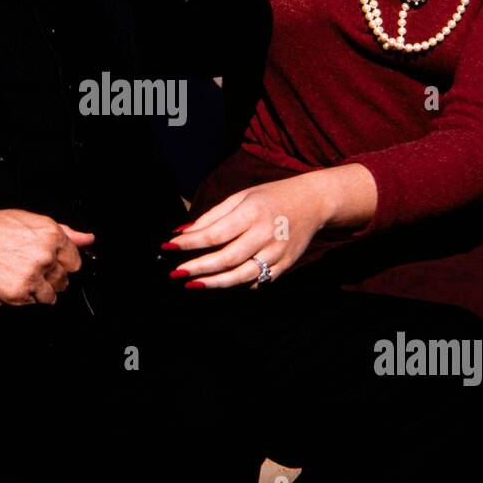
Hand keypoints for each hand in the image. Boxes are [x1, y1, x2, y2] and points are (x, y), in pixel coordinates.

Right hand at [0, 207, 94, 305]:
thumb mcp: (30, 220)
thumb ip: (64, 232)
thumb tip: (88, 239)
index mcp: (51, 235)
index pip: (75, 261)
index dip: (63, 263)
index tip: (53, 263)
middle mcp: (45, 256)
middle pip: (64, 279)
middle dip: (51, 276)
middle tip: (29, 267)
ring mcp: (32, 277)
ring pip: (51, 294)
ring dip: (39, 290)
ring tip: (19, 275)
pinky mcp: (18, 294)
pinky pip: (31, 303)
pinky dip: (23, 297)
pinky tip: (9, 281)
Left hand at [161, 175, 332, 289]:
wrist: (313, 202)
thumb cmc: (271, 197)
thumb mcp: (241, 197)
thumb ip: (212, 216)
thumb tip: (183, 232)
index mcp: (251, 213)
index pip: (215, 233)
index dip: (190, 243)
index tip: (168, 247)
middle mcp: (265, 234)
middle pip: (227, 258)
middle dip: (198, 267)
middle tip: (176, 273)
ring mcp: (277, 252)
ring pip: (242, 275)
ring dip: (215, 282)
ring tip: (193, 284)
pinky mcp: (286, 265)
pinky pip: (258, 281)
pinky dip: (238, 284)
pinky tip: (221, 283)